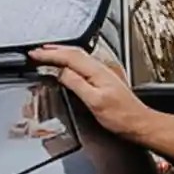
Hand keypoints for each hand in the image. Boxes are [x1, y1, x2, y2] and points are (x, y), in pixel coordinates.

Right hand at [28, 44, 156, 140]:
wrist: (139, 123)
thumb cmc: (121, 116)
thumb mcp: (95, 102)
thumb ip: (76, 83)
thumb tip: (60, 72)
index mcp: (97, 71)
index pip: (68, 56)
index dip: (49, 54)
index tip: (34, 54)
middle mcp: (101, 68)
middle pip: (73, 52)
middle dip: (52, 50)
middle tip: (35, 52)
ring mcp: (103, 72)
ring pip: (77, 56)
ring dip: (60, 53)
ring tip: (46, 54)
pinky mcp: (103, 78)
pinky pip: (82, 63)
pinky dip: (68, 60)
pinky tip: (65, 65)